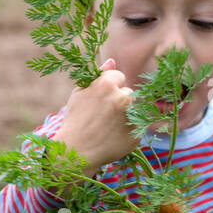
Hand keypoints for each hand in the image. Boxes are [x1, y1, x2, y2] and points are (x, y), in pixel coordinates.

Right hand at [54, 58, 139, 183]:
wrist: (76, 151)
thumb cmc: (75, 120)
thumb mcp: (80, 93)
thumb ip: (98, 75)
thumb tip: (112, 61)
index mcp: (107, 84)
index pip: (119, 77)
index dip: (109, 88)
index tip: (100, 100)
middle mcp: (122, 98)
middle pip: (128, 93)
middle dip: (119, 101)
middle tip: (103, 116)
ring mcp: (131, 117)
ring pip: (135, 109)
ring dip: (126, 114)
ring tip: (108, 126)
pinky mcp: (137, 134)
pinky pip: (137, 127)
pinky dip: (128, 131)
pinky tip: (114, 136)